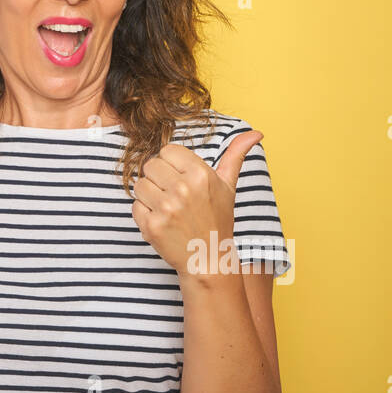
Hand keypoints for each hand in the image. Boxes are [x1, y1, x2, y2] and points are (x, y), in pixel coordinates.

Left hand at [130, 129, 263, 279]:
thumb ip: (236, 156)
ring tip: (168, 208)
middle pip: (150, 165)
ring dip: (149, 196)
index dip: (171, 164)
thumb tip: (256, 132)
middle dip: (159, 178)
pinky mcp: (152, 226)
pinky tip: (162, 222)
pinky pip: (135, 206)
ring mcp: (166, 209)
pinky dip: (144, 214)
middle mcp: (183, 190)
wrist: (209, 259)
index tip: (181, 178)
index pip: (167, 151)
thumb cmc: (217, 220)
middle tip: (173, 195)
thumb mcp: (228, 186)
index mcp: (201, 175)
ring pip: (140, 184)